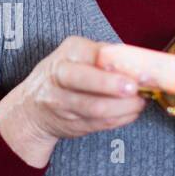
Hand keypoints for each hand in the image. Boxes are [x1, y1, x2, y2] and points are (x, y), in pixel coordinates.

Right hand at [0, 35, 146, 166]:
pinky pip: (100, 123)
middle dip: (114, 85)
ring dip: (124, 107)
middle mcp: (60, 75)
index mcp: (69, 52)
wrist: (30, 109)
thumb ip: (108, 57)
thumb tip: (144, 65)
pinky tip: (130, 113)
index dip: (122, 64)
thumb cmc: (63, 77)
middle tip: (136, 89)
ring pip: (96, 107)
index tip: (143, 71)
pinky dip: (120, 119)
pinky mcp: (71, 123)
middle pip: (88, 80)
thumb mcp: (79, 56)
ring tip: (139, 102)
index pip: (97, 54)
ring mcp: (62, 102)